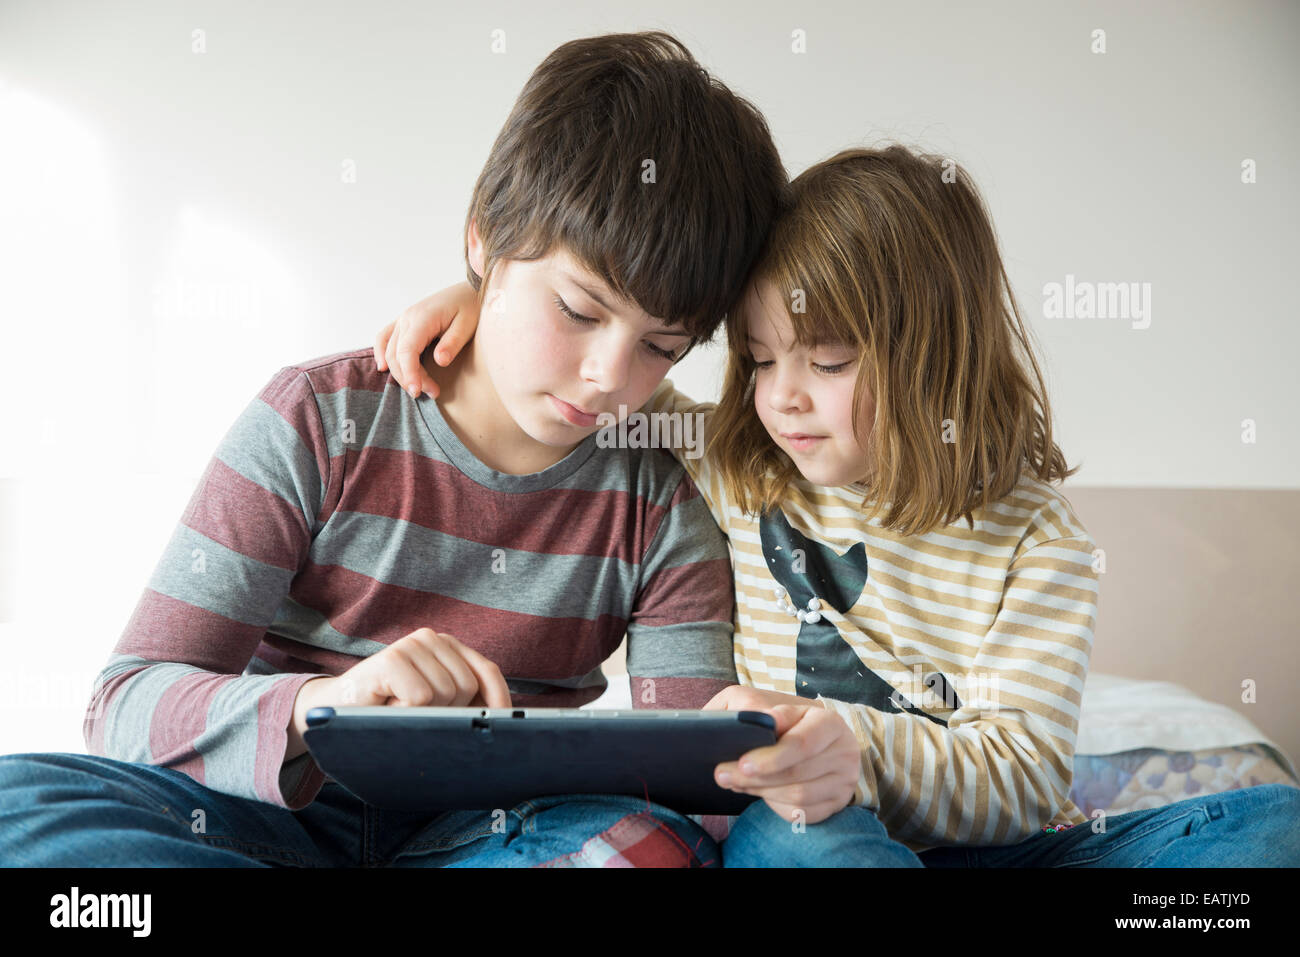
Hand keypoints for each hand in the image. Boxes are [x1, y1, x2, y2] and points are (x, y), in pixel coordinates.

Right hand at [312, 628, 511, 709]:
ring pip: (445, 694)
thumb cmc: (389, 711)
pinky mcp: (392, 659)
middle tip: (415, 713)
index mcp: (449, 647)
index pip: (488, 671)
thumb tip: (504, 722)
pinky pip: (420, 697)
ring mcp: (411, 644)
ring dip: (422, 714)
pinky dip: (404, 713)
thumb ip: (464, 703)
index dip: (499, 701)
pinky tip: (387, 705)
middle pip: (467, 686)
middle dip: (448, 711)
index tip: (506, 727)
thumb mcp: (434, 705)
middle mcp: (433, 638)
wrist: (335, 712)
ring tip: (398, 708)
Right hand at [373, 281, 481, 399]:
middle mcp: (407, 318)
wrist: (469, 288)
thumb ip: (452, 342)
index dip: (410, 373)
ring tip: (418, 388)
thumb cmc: (470, 305)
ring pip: (389, 349)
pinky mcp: (404, 322)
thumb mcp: (468, 324)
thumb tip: (439, 362)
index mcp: (422, 318)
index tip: (419, 391)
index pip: (407, 350)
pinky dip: (381, 353)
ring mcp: (403, 319)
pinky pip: (384, 337)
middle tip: (432, 393)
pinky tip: (384, 368)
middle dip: (409, 378)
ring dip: (400, 372)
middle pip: (396, 354)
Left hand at [705, 684, 860, 823]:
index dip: (771, 757)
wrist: (811, 738)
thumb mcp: (766, 701)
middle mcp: (844, 751)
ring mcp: (844, 780)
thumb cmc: (782, 720)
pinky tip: (758, 793)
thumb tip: (746, 721)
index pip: (802, 743)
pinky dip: (776, 805)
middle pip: (797, 773)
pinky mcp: (836, 802)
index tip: (743, 764)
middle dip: (756, 778)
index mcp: (829, 721)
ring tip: (734, 783)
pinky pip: (803, 813)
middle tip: (723, 775)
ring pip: (798, 796)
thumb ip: (753, 705)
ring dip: (761, 792)